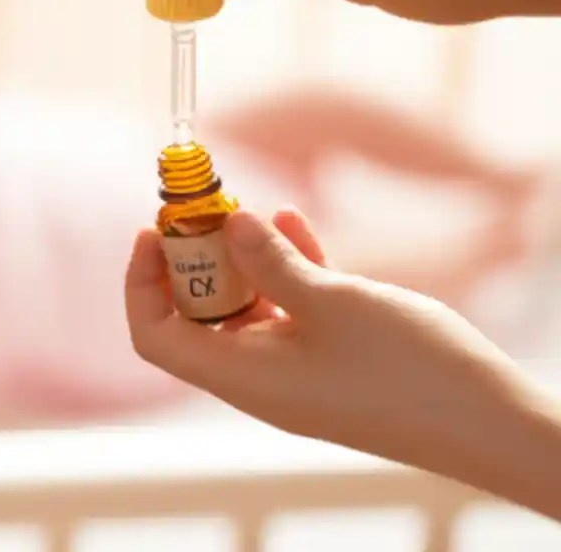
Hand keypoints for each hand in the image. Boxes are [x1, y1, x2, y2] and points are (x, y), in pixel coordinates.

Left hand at [125, 208, 560, 518]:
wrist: (490, 423)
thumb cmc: (406, 370)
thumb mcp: (332, 303)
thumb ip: (271, 264)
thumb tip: (226, 227)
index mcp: (242, 378)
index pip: (157, 336)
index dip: (142, 284)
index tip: (154, 232)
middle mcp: (259, 379)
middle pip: (197, 317)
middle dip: (194, 260)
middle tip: (204, 210)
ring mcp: (295, 370)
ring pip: (246, 307)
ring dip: (241, 259)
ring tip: (246, 209)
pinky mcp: (331, 359)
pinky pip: (291, 310)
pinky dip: (286, 267)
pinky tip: (295, 219)